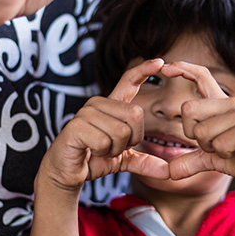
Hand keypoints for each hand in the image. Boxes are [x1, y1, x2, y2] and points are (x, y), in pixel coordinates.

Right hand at [39, 59, 169, 190]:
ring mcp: (86, 112)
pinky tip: (89, 152)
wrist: (66, 173)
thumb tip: (168, 172)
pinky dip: (101, 153)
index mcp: (111, 106)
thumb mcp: (123, 160)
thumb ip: (144, 162)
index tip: (160, 61)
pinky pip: (104, 141)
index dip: (144, 71)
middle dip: (131, 139)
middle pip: (136, 115)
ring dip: (114, 149)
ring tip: (99, 150)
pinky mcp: (76, 125)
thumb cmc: (93, 160)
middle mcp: (99, 103)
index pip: (129, 81)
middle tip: (112, 147)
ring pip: (122, 131)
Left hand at [162, 61, 234, 194]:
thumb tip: (168, 172)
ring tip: (229, 150)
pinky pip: (217, 144)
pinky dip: (223, 155)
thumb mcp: (213, 158)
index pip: (201, 76)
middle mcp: (231, 103)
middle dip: (192, 133)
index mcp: (222, 104)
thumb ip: (191, 160)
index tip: (165, 66)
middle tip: (212, 145)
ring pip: (200, 131)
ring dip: (209, 148)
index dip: (183, 68)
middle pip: (187, 109)